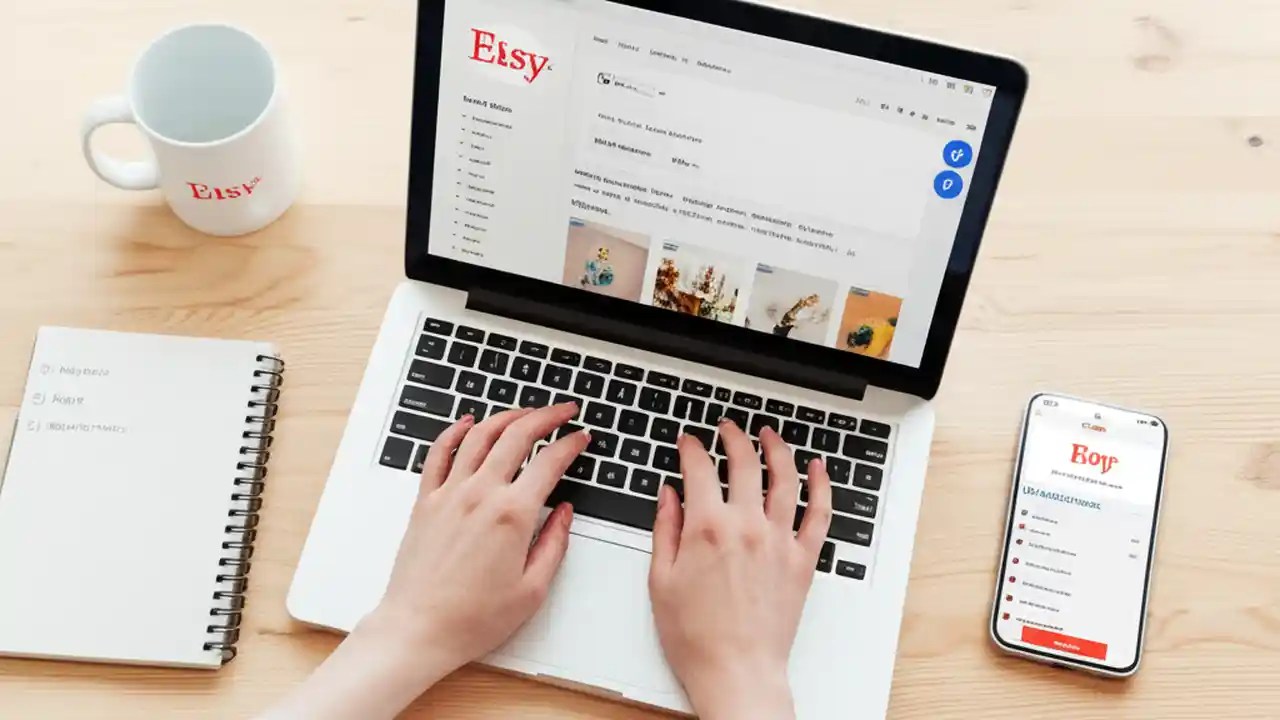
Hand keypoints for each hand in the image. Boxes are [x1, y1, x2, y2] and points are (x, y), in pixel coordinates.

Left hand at [261, 405, 587, 719]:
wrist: (418, 630)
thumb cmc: (472, 618)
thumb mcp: (532, 589)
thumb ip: (554, 544)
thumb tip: (565, 513)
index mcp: (512, 515)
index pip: (550, 462)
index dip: (572, 444)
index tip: (582, 437)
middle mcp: (480, 495)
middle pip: (517, 435)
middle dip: (546, 415)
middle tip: (563, 410)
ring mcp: (449, 494)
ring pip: (479, 435)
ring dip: (506, 416)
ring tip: (525, 411)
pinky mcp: (425, 502)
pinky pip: (439, 453)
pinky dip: (455, 431)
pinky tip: (467, 423)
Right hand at [649, 419, 831, 719]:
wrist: (736, 671)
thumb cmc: (696, 636)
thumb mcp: (660, 580)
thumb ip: (665, 529)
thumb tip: (669, 495)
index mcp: (707, 529)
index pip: (699, 469)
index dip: (691, 448)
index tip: (688, 441)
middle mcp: (746, 527)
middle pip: (744, 463)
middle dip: (733, 437)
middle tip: (727, 428)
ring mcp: (779, 541)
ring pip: (785, 478)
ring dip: (776, 448)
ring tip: (769, 434)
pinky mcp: (803, 560)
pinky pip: (819, 514)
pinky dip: (822, 486)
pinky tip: (819, 468)